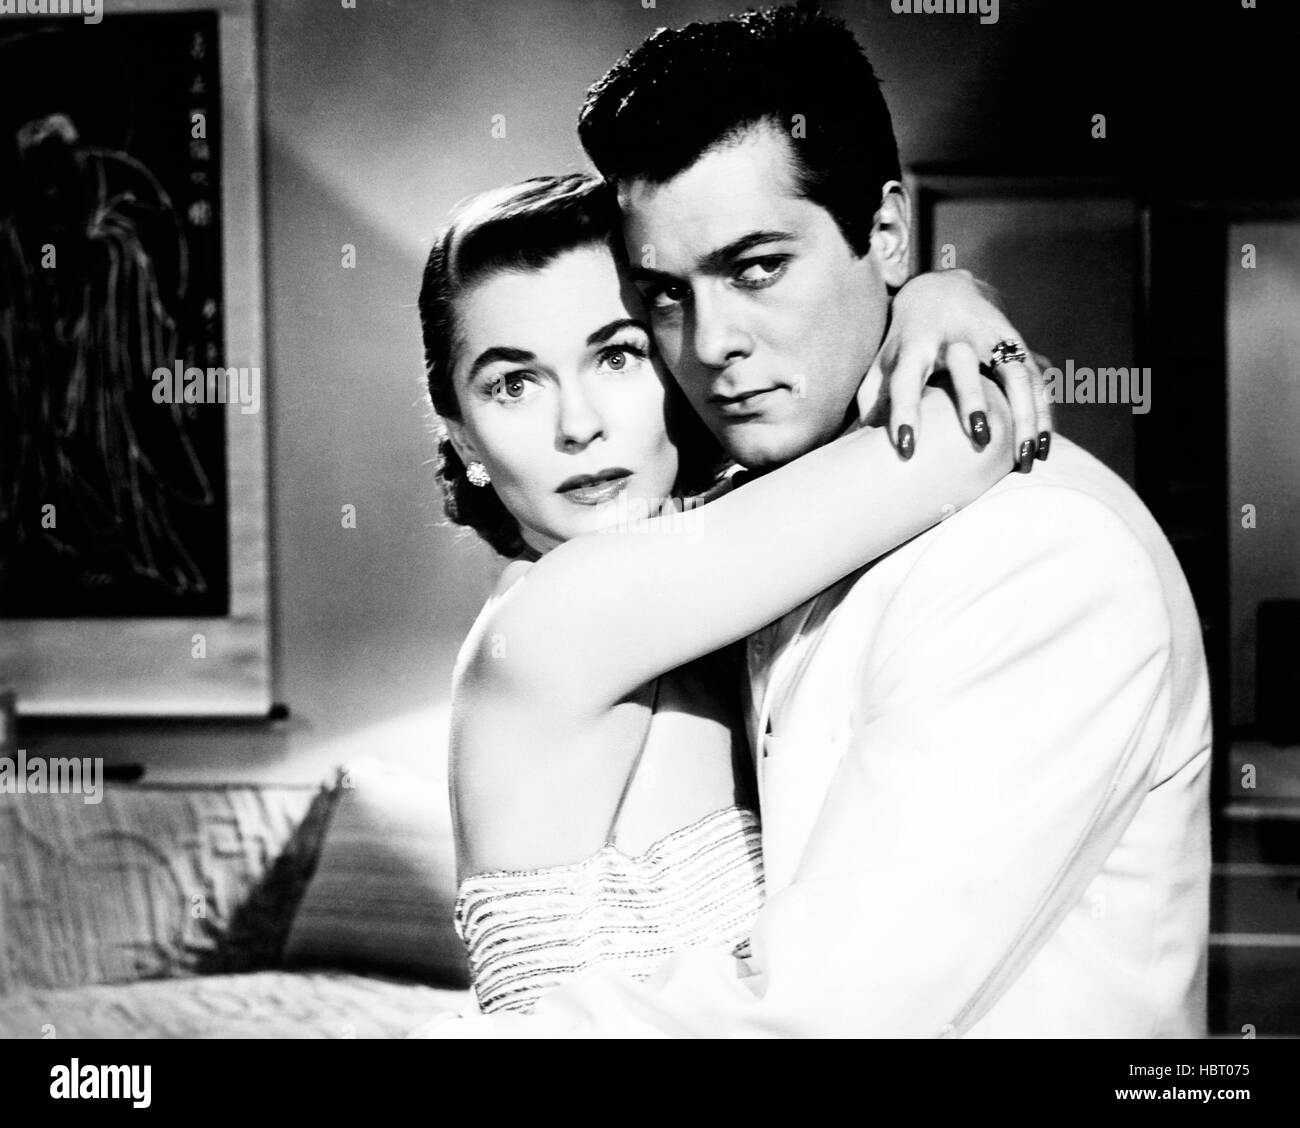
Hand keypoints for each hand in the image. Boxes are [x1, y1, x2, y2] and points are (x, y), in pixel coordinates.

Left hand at [857, 270, 1053, 471]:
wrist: (940, 288)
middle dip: (973, 401)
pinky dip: (1041, 412)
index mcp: (914, 344)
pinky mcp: (1014, 341)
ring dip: (1023, 415)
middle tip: (979, 441)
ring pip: (1012, 373)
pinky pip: (1035, 378)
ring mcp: (989, 337)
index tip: (906, 447)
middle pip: (966, 367)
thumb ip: (873, 400)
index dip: (904, 411)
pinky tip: (1041, 445)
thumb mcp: (883, 363)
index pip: (905, 378)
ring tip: (1025, 459)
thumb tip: (859, 444)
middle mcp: (953, 337)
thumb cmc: (904, 340)